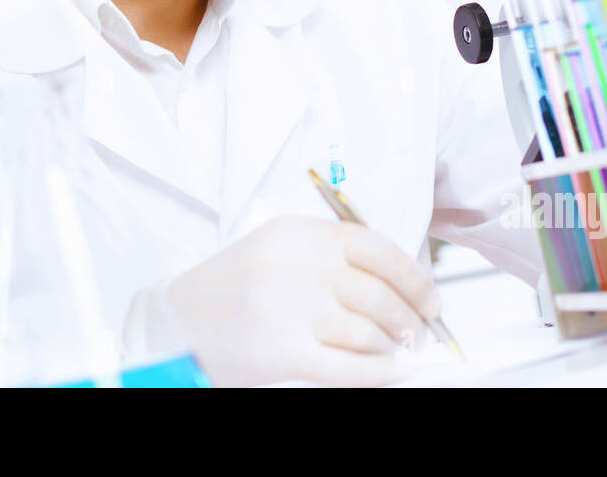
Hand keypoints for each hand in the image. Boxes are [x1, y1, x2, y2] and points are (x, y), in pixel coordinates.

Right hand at [162, 216, 440, 386]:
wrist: (176, 326)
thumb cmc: (231, 290)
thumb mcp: (277, 250)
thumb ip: (330, 254)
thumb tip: (400, 281)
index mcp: (298, 233)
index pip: (376, 248)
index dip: (414, 276)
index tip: (429, 297)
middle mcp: (297, 267)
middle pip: (379, 293)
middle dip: (410, 318)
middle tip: (420, 331)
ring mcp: (291, 311)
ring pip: (370, 331)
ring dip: (395, 346)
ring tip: (400, 351)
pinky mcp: (286, 354)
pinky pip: (352, 368)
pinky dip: (382, 373)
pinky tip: (393, 372)